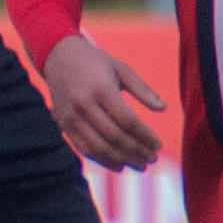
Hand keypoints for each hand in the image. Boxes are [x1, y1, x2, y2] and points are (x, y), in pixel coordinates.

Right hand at [41, 34, 164, 168]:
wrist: (59, 57)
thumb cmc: (96, 62)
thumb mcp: (122, 69)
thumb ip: (142, 89)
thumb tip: (163, 108)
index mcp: (101, 88)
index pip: (127, 120)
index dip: (145, 136)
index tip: (158, 145)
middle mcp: (83, 104)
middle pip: (114, 136)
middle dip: (136, 151)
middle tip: (152, 159)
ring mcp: (71, 116)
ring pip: (99, 147)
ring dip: (122, 159)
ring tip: (140, 164)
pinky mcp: (64, 125)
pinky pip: (84, 148)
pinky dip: (102, 160)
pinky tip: (119, 165)